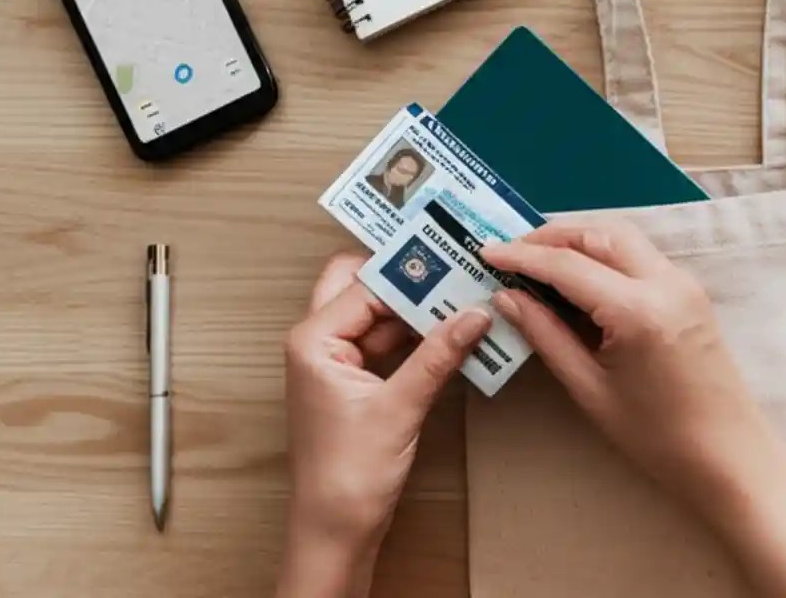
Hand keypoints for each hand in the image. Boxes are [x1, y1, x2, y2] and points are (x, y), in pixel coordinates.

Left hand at [277, 253, 490, 597]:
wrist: (335, 529)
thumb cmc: (347, 477)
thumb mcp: (401, 408)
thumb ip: (438, 355)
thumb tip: (473, 315)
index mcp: (313, 341)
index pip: (365, 286)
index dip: (409, 271)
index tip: (448, 256)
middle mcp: (318, 344)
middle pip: (363, 289)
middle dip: (406, 279)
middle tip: (451, 268)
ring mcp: (336, 362)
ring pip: (378, 315)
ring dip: (416, 309)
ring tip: (460, 298)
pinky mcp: (355, 381)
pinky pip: (386, 343)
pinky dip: (416, 337)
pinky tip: (450, 334)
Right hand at [482, 219, 785, 597]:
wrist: (729, 456)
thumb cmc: (657, 436)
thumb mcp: (590, 389)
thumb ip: (546, 336)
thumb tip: (507, 297)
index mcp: (637, 310)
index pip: (568, 264)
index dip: (522, 256)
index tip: (486, 251)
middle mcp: (664, 282)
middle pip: (599, 234)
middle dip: (552, 236)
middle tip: (511, 251)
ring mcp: (683, 284)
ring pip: (622, 238)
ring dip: (579, 240)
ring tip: (538, 260)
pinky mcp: (690, 293)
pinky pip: (640, 257)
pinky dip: (604, 255)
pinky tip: (578, 277)